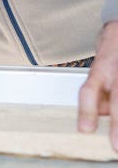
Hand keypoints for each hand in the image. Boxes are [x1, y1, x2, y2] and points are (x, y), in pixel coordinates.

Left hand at [78, 21, 117, 149]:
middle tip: (116, 146)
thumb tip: (98, 114)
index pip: (90, 90)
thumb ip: (98, 93)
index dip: (87, 111)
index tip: (84, 130)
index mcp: (102, 69)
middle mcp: (116, 70)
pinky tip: (117, 116)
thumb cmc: (112, 52)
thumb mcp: (99, 70)